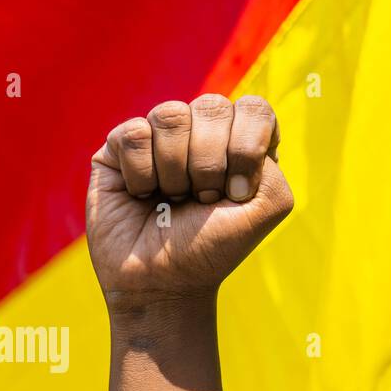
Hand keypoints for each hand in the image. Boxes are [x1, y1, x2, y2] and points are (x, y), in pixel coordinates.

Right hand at [85, 94, 292, 308]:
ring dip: (175, 171)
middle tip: (202, 201)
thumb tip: (231, 133)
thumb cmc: (209, 249)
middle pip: (212, 106)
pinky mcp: (118, 149)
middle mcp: (200, 133)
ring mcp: (158, 137)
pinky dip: (142, 174)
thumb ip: (272, 163)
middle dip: (210, 163)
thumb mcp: (266, 210)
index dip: (247, 147)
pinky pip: (133, 134)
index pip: (253, 108)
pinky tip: (142, 196)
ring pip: (170, 115)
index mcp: (239, 142)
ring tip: (171, 200)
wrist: (160, 284)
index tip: (236, 194)